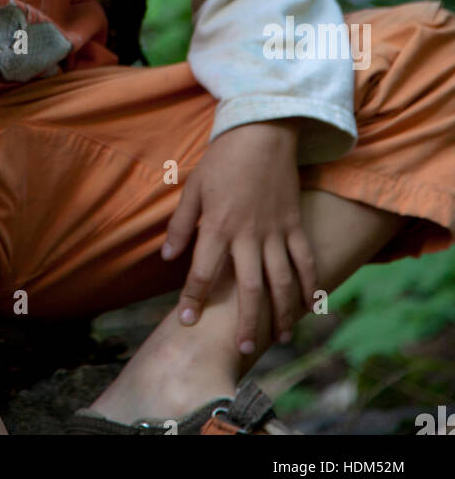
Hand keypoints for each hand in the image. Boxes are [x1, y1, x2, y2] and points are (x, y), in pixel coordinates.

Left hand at [161, 121, 316, 355]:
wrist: (262, 130)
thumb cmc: (223, 158)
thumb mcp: (193, 187)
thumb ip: (181, 224)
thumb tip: (167, 257)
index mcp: (219, 226)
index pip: (203, 272)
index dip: (193, 298)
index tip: (186, 321)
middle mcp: (248, 235)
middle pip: (249, 289)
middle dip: (246, 322)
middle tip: (243, 348)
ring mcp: (276, 231)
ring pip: (282, 282)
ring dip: (282, 313)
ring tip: (280, 338)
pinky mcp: (295, 224)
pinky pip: (306, 260)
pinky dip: (311, 285)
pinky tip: (310, 307)